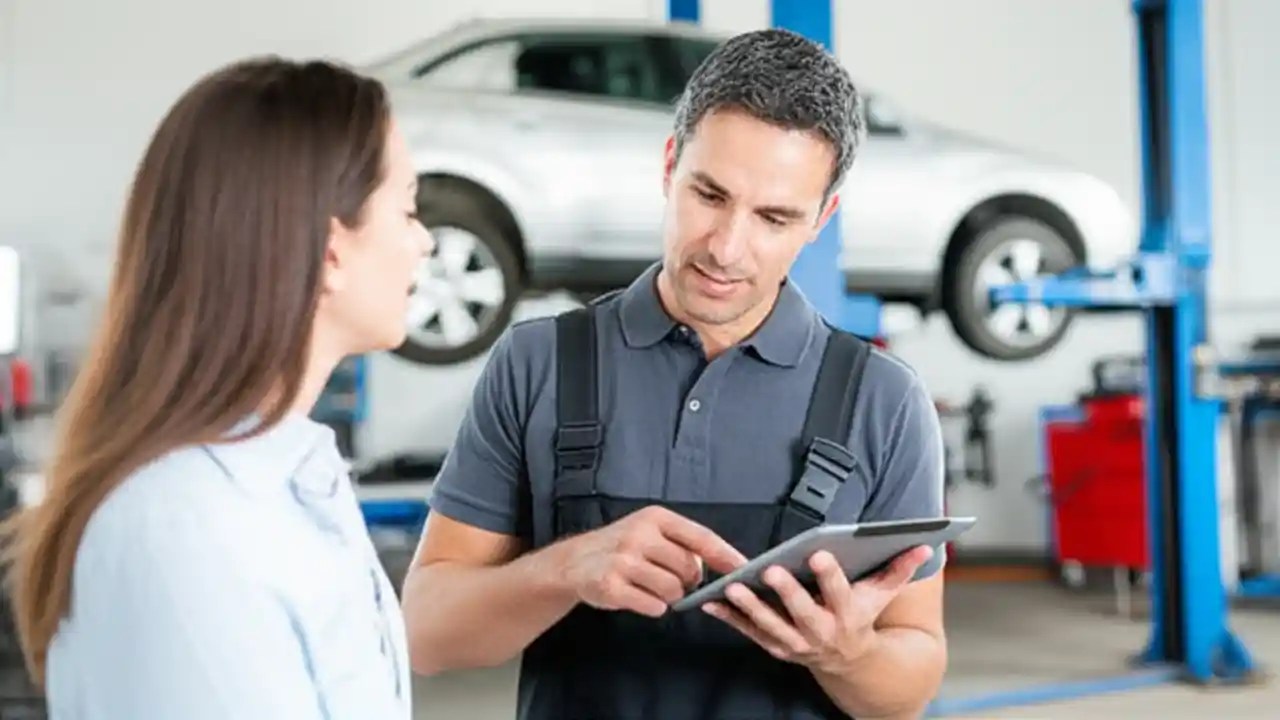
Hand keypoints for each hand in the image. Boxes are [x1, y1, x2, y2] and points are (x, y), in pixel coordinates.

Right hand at [559, 506, 748, 617]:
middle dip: (689, 581)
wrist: (574, 562)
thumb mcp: (650, 530)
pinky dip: (653, 606)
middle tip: (674, 580)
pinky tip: (639, 596)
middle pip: (689, 569)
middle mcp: (639, 535)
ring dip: (670, 596)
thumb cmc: (622, 546)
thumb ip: (684, 542)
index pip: (700, 537)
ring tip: (653, 587)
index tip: (745, 569)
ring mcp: (623, 561)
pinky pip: (653, 606)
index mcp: (655, 517)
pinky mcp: (611, 586)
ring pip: (673, 590)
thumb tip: (726, 564)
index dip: (726, 555)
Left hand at [703, 545, 933, 674]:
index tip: (820, 554)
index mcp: (848, 615)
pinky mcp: (776, 647)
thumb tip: (926, 543)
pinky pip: (749, 633)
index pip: (840, 593)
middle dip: (787, 593)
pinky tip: (710, 602)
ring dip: (750, 608)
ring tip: (732, 588)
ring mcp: (797, 643)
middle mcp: (822, 632)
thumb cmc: (862, 616)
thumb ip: (900, 569)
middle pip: (803, 612)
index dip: (830, 576)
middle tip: (771, 570)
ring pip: (771, 626)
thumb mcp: (882, 595)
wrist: (849, 662)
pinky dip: (729, 619)